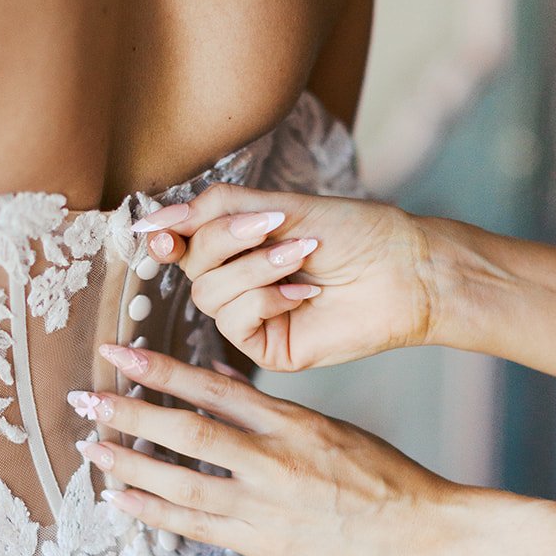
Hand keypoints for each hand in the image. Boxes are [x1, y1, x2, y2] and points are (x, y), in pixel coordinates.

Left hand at [69, 344, 457, 555]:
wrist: (426, 538)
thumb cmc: (385, 479)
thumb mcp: (333, 428)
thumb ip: (270, 409)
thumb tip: (215, 376)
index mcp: (295, 423)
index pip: (214, 387)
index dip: (161, 368)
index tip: (120, 352)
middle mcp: (275, 461)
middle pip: (187, 431)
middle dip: (130, 413)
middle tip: (85, 399)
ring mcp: (267, 507)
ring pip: (182, 482)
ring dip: (130, 463)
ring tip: (92, 448)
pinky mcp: (264, 546)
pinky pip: (197, 527)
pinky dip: (155, 512)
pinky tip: (120, 499)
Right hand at [134, 185, 440, 371]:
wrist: (404, 269)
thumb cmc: (354, 232)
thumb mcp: (279, 207)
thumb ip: (215, 210)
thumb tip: (151, 221)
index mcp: (240, 246)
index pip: (183, 241)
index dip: (168, 234)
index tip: (164, 231)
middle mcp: (239, 283)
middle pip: (193, 264)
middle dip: (228, 240)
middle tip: (272, 224)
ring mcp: (252, 318)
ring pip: (209, 294)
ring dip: (255, 268)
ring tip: (301, 255)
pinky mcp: (268, 348)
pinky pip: (236, 322)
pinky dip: (267, 299)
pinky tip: (305, 292)